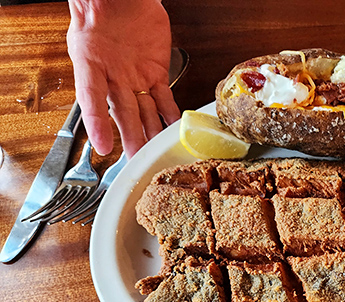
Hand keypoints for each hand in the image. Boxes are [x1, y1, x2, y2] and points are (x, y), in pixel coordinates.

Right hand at [66, 0, 180, 155]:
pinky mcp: (156, 73)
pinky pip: (164, 99)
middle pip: (123, 114)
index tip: (103, 145)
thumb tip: (89, 74)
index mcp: (91, 68)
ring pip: (144, 111)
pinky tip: (173, 130)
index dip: (97, 124)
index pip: (93, 101)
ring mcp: (136, 78)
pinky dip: (169, 115)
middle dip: (131, 137)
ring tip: (154, 152)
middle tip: (136, 159)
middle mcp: (114, 78)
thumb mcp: (87, 32)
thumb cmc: (101, 8)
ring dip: (150, 132)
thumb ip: (89, 55)